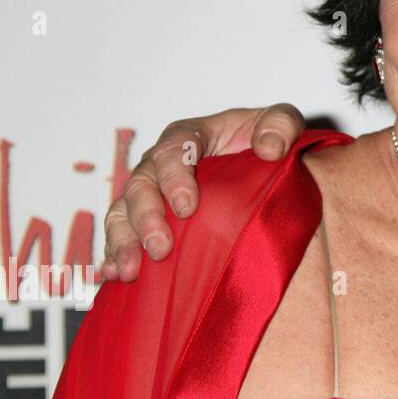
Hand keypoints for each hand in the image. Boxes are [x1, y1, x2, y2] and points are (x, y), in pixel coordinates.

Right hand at [100, 104, 305, 282]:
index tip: (187, 207)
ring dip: (123, 241)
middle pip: (141, 184)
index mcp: (190, 136)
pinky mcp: (147, 220)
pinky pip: (121, 235)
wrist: (263, 167)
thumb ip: (281, 123)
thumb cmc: (267, 140)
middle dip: (146, 217)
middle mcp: (161, 163)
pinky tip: (115, 275)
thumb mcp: (282, 122)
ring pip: (123, 212)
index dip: (174, 176)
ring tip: (130, 271)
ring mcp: (151, 193)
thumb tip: (269, 148)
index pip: (174, 148)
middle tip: (160, 248)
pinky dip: (115, 254)